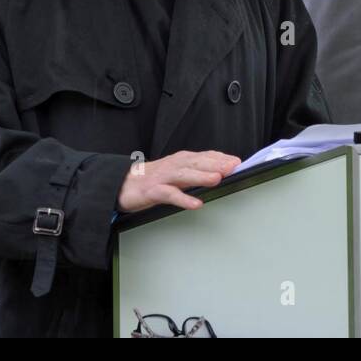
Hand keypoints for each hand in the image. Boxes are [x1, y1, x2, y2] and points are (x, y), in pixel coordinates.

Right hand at [117, 150, 240, 212]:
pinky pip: (169, 195)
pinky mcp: (152, 191)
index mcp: (180, 161)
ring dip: (200, 176)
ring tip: (217, 178)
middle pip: (196, 162)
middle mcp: (172, 166)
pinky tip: (195, 203)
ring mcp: (162, 177)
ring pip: (183, 175)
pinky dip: (182, 198)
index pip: (203, 156)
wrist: (122, 184)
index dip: (220, 158)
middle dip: (215, 163)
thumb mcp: (177, 173)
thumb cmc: (153, 180)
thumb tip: (219, 172)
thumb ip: (196, 172)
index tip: (238, 161)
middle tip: (233, 166)